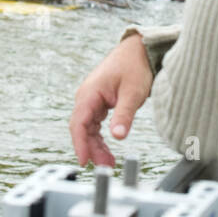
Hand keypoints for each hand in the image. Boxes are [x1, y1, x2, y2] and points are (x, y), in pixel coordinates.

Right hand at [69, 33, 153, 166]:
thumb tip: (118, 136)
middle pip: (82, 129)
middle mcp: (86, 97)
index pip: (78, 123)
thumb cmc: (135, 66)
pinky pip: (95, 124)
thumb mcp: (133, 92)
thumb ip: (124, 114)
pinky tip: (107, 149)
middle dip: (91, 149)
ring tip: (109, 162)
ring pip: (88, 128)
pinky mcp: (99, 102)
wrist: (139, 49)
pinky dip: (100, 137)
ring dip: (96, 146)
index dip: (80, 144)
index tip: (84, 161)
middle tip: (106, 167)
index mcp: (89, 93)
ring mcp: (91, 99)